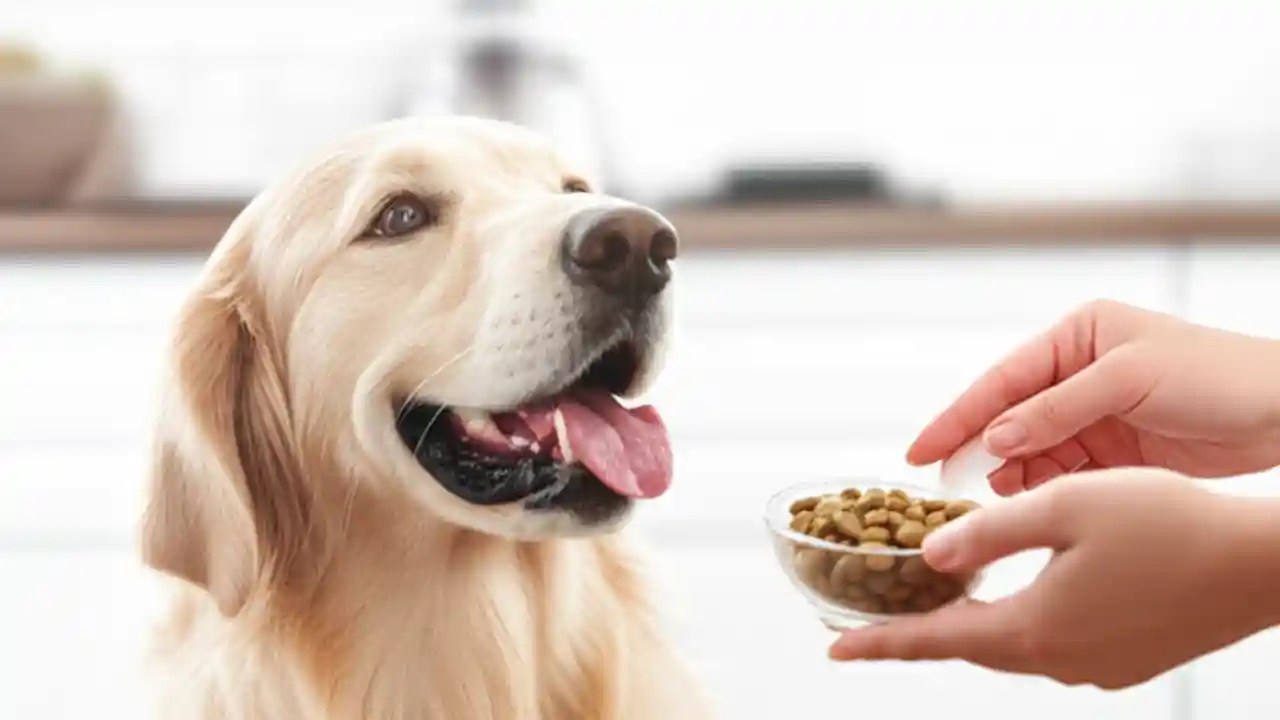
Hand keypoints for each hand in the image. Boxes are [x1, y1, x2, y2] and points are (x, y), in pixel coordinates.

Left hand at [828, 468, 1279, 688]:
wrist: (1261, 567)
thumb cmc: (1167, 524)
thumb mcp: (1064, 507)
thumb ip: (988, 532)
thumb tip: (931, 556)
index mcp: (1034, 629)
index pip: (934, 640)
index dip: (879, 644)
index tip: (833, 651)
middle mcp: (1060, 662)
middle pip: (971, 646)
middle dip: (919, 632)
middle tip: (871, 625)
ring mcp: (1097, 669)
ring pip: (1013, 644)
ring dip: (972, 625)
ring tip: (935, 606)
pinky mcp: (1126, 661)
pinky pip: (1053, 643)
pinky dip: (1020, 622)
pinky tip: (1018, 598)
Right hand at [909, 300, 1279, 494]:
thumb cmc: (1217, 375)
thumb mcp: (1127, 381)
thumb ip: (1055, 411)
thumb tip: (993, 440)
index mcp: (1077, 337)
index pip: (1002, 380)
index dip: (957, 417)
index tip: (919, 451)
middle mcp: (1079, 373)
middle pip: (1010, 418)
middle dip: (982, 451)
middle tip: (950, 488)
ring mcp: (1096, 414)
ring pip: (1033, 450)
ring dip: (1014, 474)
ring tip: (998, 497)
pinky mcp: (1115, 451)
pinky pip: (1064, 471)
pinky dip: (1045, 487)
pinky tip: (1031, 501)